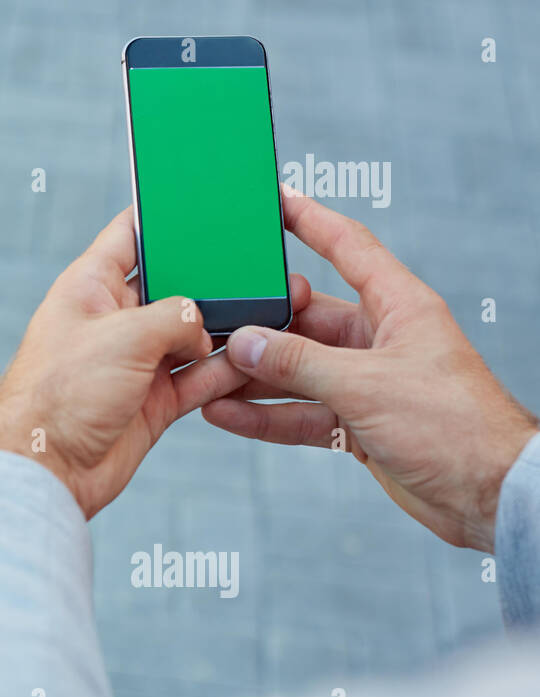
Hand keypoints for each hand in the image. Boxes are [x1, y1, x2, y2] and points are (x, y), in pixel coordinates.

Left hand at [0, 207, 308, 517]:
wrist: (45, 468)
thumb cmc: (62, 392)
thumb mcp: (124, 334)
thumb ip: (175, 316)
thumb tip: (205, 330)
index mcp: (91, 285)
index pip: (131, 234)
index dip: (165, 215)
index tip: (204, 199)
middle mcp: (114, 319)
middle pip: (174, 284)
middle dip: (213, 276)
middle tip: (258, 264)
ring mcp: (136, 361)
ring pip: (194, 333)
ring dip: (229, 327)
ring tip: (273, 310)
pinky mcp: (154, 400)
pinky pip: (200, 377)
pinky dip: (227, 371)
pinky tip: (256, 357)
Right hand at [203, 184, 538, 551]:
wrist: (489, 496)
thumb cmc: (457, 428)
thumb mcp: (368, 386)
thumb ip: (300, 364)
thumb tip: (249, 343)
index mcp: (399, 307)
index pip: (349, 248)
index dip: (311, 220)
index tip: (275, 201)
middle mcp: (381, 339)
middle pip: (306, 320)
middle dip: (260, 325)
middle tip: (216, 323)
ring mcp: (366, 382)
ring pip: (295, 370)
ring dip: (254, 377)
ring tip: (208, 377)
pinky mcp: (357, 423)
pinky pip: (299, 411)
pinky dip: (265, 415)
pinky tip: (229, 414)